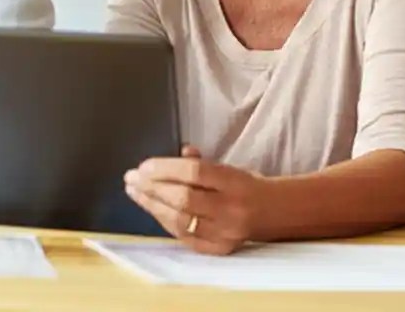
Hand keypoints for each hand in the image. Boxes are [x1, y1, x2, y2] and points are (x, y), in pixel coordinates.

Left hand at [124, 145, 270, 254]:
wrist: (274, 213)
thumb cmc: (244, 185)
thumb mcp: (228, 166)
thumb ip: (200, 162)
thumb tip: (174, 154)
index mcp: (235, 182)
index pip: (195, 173)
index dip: (166, 168)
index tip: (143, 166)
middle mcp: (231, 209)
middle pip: (184, 198)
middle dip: (152, 188)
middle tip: (131, 178)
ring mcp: (225, 233)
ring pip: (180, 220)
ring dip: (152, 205)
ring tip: (134, 192)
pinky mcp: (218, 249)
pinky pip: (184, 237)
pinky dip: (164, 221)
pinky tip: (152, 209)